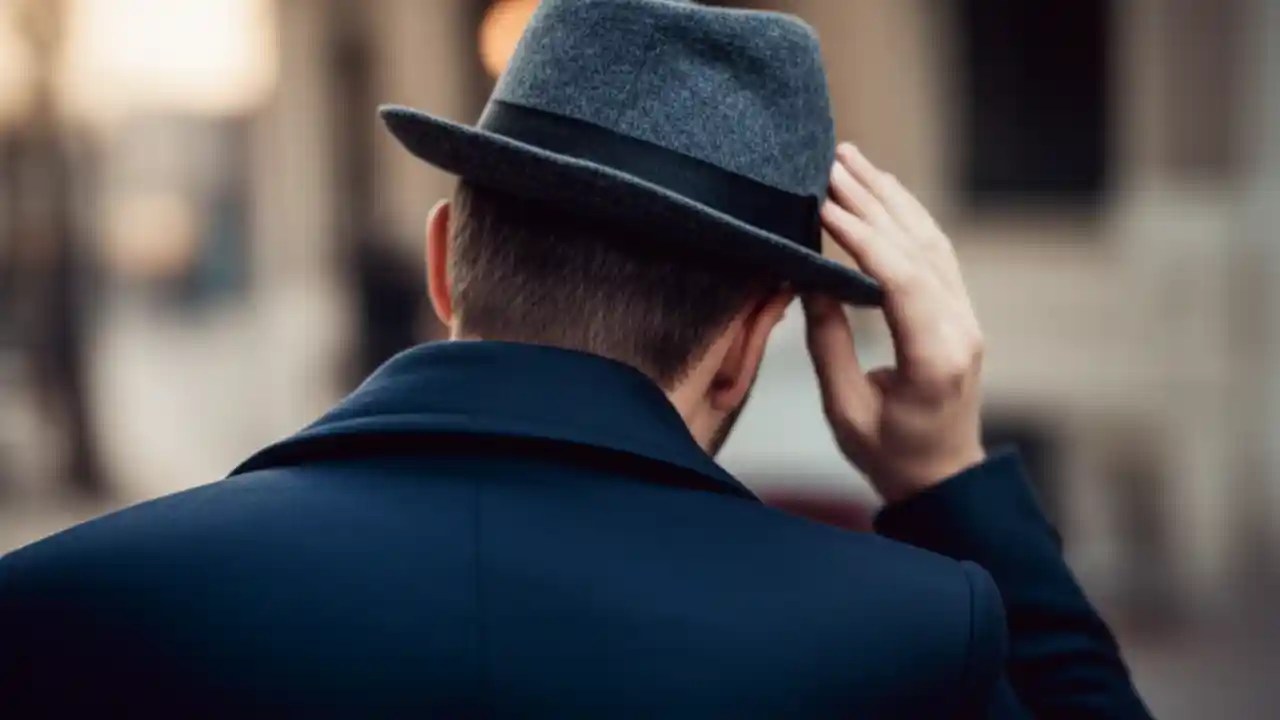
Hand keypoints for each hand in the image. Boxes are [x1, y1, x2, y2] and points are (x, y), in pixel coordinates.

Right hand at [805, 144, 985, 503]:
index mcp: (933, 357)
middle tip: (833, 160)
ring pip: (931, 241)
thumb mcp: (844, 409)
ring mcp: (966, 317)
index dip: (860, 237)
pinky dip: (909, 217)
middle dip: (872, 199)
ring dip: (892, 197)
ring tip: (854, 160)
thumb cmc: (889, 454)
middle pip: (917, 247)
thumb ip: (827, 342)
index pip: (899, 279)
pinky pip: (937, 253)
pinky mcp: (960, 313)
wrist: (943, 476)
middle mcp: (959, 328)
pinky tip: (886, 194)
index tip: (823, 204)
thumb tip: (810, 279)